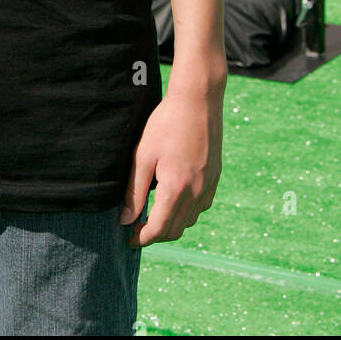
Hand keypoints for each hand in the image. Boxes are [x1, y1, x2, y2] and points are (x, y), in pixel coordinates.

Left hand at [120, 88, 222, 247]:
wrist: (198, 101)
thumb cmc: (166, 124)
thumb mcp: (143, 155)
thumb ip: (134, 191)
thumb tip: (125, 220)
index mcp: (176, 188)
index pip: (159, 229)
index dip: (142, 238)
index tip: (129, 239)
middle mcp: (196, 192)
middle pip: (175, 230)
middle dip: (155, 235)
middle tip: (137, 228)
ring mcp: (208, 186)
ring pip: (189, 221)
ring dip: (171, 224)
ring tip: (153, 214)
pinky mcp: (215, 178)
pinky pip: (200, 207)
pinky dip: (186, 212)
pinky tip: (174, 199)